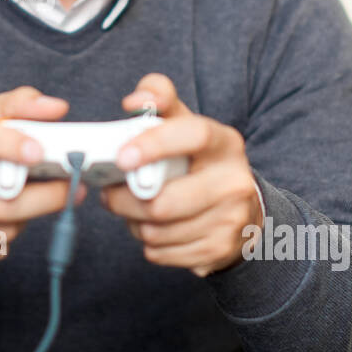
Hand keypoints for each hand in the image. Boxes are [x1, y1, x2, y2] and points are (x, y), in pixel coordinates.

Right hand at [0, 86, 85, 279]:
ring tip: (25, 203)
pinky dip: (7, 238)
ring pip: (0, 230)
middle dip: (43, 198)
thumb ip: (12, 108)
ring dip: (24, 219)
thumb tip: (56, 108)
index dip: (4, 144)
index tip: (40, 151)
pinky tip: (0, 224)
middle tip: (70, 189)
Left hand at [101, 73, 263, 276]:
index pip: (194, 135)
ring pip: (157, 231)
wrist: (242, 210)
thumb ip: (159, 99)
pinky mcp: (219, 251)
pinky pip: (161, 253)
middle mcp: (235, 182)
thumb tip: (133, 101)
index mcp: (225, 143)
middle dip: (124, 200)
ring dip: (134, 223)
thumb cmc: (198, 162)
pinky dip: (148, 243)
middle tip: (109, 193)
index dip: (155, 143)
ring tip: (135, 210)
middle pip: (164, 201)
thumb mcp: (185, 124)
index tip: (121, 157)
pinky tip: (154, 228)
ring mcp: (230, 220)